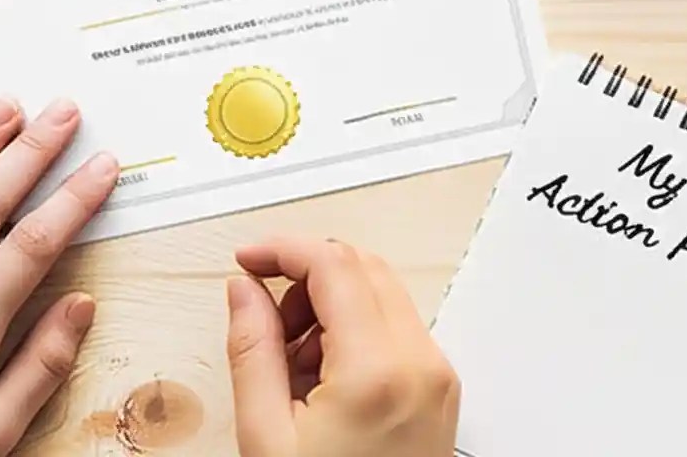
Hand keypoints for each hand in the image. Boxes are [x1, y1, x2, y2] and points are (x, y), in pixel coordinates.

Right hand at [226, 239, 460, 456]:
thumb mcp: (266, 437)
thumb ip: (252, 350)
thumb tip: (244, 290)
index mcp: (378, 371)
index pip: (334, 265)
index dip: (283, 250)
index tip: (247, 259)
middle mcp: (421, 363)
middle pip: (363, 267)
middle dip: (306, 278)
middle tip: (265, 322)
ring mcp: (438, 376)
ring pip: (382, 293)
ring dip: (330, 305)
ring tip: (291, 367)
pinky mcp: (441, 390)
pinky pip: (397, 329)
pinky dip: (355, 332)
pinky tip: (322, 381)